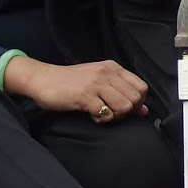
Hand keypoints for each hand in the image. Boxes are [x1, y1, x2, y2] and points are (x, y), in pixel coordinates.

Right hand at [2, 56, 148, 122]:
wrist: (42, 79)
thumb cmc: (71, 83)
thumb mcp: (99, 82)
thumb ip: (121, 92)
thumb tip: (144, 111)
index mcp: (113, 68)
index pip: (142, 87)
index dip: (138, 102)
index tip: (125, 108)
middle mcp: (107, 73)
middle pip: (136, 99)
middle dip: (128, 112)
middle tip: (112, 113)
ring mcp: (96, 84)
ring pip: (125, 106)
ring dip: (116, 116)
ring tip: (102, 114)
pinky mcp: (85, 96)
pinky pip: (106, 114)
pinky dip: (102, 120)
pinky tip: (92, 116)